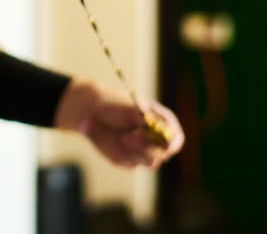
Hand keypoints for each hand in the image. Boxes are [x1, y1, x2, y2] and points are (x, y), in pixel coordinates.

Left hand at [55, 80, 184, 168]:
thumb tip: (166, 135)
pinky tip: (114, 141)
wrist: (91, 112)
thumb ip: (150, 121)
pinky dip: (122, 154)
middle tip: (127, 136)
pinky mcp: (131, 158)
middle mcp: (156, 138)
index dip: (168, 143)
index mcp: (162, 121)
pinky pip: (132, 164)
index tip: (153, 141)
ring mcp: (144, 150)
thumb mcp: (132, 108)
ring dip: (134, 150)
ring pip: (149, 162)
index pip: (175, 138)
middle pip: (164, 154)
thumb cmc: (113, 104)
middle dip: (146, 148)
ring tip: (121, 136)